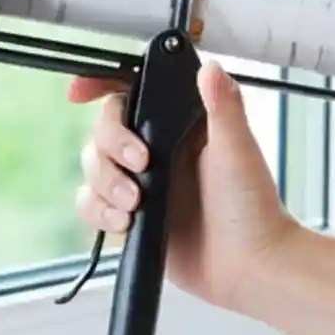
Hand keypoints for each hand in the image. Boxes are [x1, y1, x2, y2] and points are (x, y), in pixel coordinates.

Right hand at [68, 61, 301, 310]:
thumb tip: (210, 67)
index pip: (131, 93)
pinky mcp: (128, 214)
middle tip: (142, 164)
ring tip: (136, 203)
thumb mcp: (238, 150)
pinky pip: (90, 203)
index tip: (81, 92)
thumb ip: (222, 105)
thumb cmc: (253, 209)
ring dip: (107, 183)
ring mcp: (138, 182)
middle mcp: (154, 149)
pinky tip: (125, 221)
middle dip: (113, 146)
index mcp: (178, 126)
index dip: (100, 86)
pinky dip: (99, 211)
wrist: (248, 267)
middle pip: (103, 129)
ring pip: (92, 166)